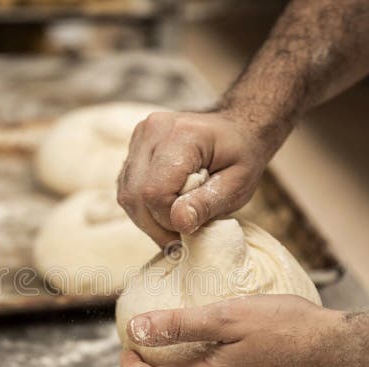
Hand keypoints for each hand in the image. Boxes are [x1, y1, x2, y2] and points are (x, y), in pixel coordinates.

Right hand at [117, 111, 270, 246]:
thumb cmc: (242, 156)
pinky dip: (143, 208)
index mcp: (182, 134)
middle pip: (135, 195)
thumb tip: (180, 224)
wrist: (236, 128)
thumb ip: (208, 203)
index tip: (192, 226)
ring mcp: (139, 137)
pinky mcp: (133, 147)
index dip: (169, 219)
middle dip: (156, 225)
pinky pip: (127, 188)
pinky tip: (165, 210)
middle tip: (181, 235)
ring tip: (175, 222)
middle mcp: (152, 130)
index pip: (155, 191)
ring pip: (127, 195)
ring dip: (148, 219)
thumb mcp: (238, 184)